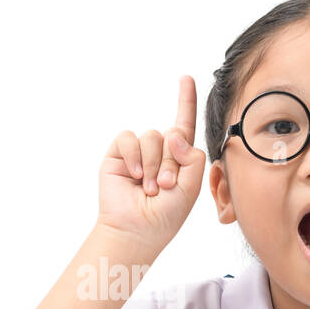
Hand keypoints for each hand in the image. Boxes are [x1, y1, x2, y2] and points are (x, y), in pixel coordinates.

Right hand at [95, 75, 206, 255]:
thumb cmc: (165, 215)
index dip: (185, 101)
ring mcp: (138, 153)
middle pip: (172, 134)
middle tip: (164, 187)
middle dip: (171, 162)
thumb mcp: (191, 187)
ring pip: (152, 136)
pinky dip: (134, 156)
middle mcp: (158, 151)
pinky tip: (133, 176)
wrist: (136, 230)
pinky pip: (129, 138)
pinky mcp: (118, 154)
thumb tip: (171, 133)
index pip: (184, 125)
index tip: (185, 78)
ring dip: (153, 164)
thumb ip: (191, 157)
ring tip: (148, 188)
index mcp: (178, 158)